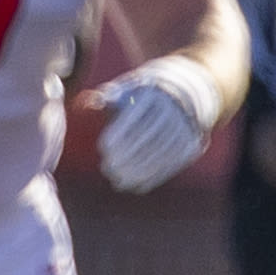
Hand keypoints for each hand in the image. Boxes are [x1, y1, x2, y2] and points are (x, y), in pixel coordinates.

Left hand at [88, 62, 219, 193]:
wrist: (189, 95)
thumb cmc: (147, 94)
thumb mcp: (130, 89)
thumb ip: (108, 98)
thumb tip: (84, 103)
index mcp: (156, 94)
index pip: (136, 117)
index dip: (120, 134)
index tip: (104, 148)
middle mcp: (174, 111)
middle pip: (147, 139)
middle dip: (126, 157)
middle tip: (108, 168)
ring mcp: (185, 130)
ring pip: (159, 154)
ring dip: (137, 171)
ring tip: (118, 180)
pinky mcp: (191, 146)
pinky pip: (171, 164)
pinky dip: (152, 177)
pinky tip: (136, 185)